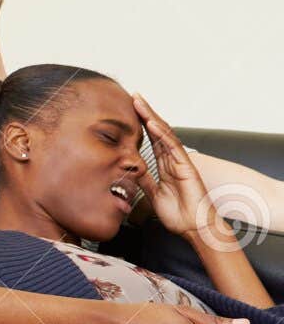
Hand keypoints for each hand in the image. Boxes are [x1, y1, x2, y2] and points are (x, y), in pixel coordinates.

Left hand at [132, 94, 222, 240]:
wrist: (193, 227)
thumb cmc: (178, 213)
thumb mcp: (153, 194)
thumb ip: (145, 180)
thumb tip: (132, 170)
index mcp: (165, 166)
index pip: (151, 140)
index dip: (141, 125)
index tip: (128, 112)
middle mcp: (173, 160)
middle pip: (158, 131)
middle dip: (145, 114)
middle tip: (133, 97)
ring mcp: (180, 162)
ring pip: (165, 134)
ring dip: (151, 117)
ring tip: (139, 102)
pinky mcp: (186, 167)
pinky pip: (173, 147)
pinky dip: (162, 134)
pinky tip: (152, 123)